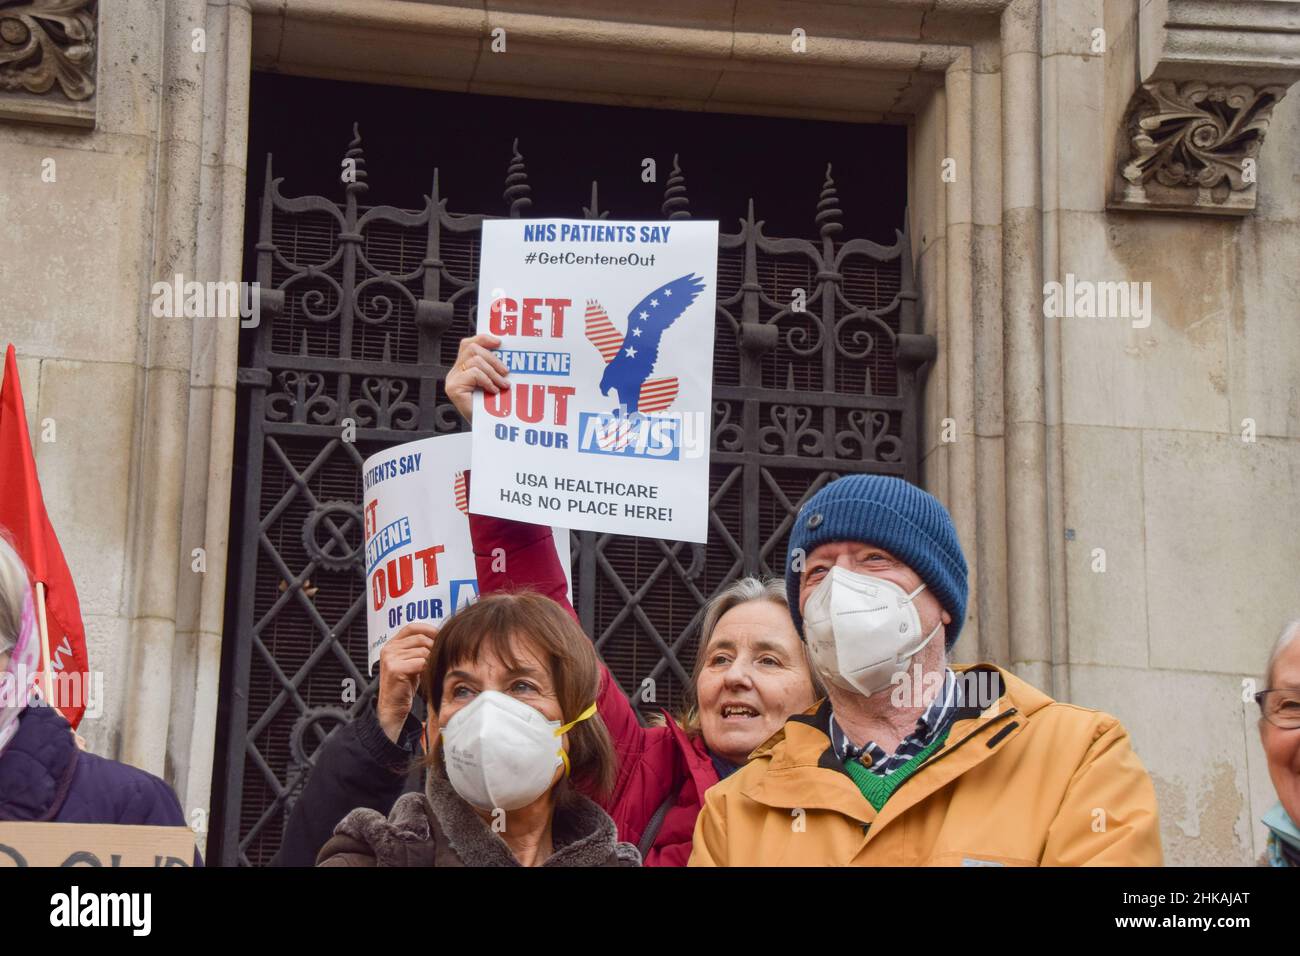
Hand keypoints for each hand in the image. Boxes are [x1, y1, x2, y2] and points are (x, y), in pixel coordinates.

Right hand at [377, 623, 438, 743]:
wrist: (393, 706)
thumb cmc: (404, 685)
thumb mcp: (410, 662)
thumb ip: (417, 649)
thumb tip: (437, 636)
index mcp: (391, 644)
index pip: (411, 627)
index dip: (427, 629)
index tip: (439, 634)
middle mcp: (389, 649)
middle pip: (420, 638)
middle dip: (433, 647)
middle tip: (438, 657)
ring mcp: (390, 658)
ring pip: (422, 651)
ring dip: (431, 660)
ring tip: (430, 669)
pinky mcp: (395, 669)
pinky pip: (420, 662)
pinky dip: (427, 668)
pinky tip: (426, 675)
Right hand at [446, 332, 508, 423]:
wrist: (488, 428)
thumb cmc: (492, 408)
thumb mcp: (494, 381)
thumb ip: (493, 367)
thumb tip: (506, 350)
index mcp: (463, 368)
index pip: (468, 344)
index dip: (483, 339)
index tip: (500, 342)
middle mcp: (455, 372)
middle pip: (472, 348)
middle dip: (493, 358)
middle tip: (505, 372)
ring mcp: (452, 380)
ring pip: (474, 359)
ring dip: (493, 372)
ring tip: (503, 384)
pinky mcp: (453, 388)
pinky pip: (474, 373)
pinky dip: (487, 380)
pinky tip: (493, 390)